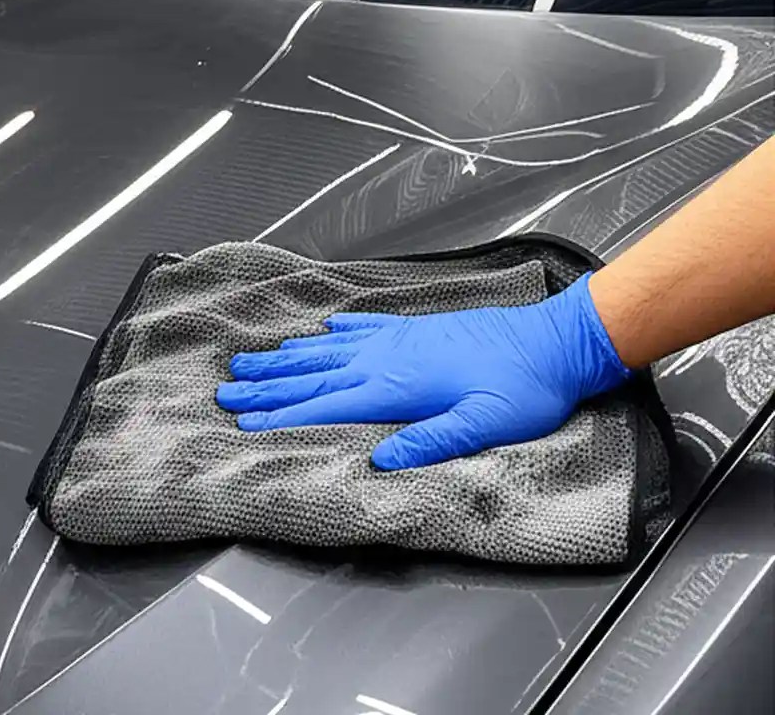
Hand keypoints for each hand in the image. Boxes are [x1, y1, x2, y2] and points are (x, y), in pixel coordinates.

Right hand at [216, 273, 630, 468]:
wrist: (556, 341)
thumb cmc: (526, 389)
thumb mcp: (485, 425)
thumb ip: (431, 440)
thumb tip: (380, 459)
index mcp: (398, 386)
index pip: (327, 405)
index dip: (283, 417)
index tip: (245, 423)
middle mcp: (388, 357)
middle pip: (314, 375)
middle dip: (267, 387)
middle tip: (227, 392)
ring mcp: (400, 338)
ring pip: (330, 348)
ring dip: (288, 357)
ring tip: (253, 360)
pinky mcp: (417, 328)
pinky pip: (366, 325)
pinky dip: (339, 327)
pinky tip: (323, 326)